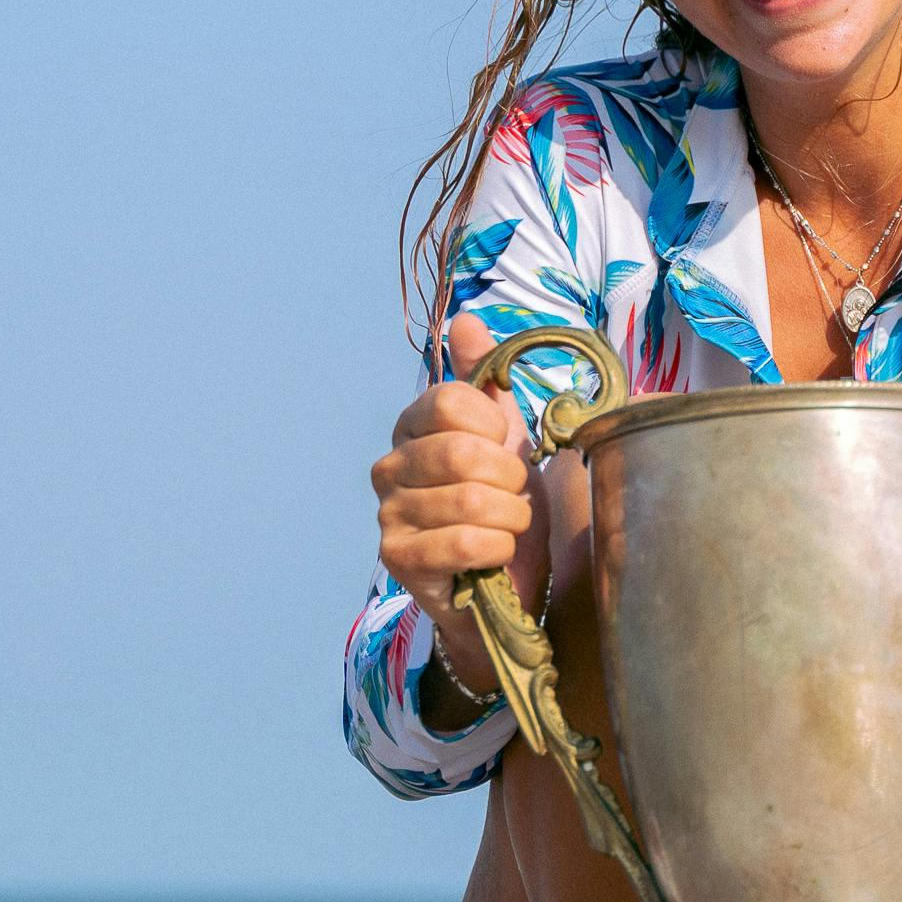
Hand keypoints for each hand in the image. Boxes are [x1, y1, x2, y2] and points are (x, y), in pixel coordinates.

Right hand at [370, 313, 549, 697]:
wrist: (504, 581)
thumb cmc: (502, 502)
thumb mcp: (506, 434)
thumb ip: (485, 376)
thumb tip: (465, 320)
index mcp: (412, 426)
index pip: (450, 400)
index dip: (494, 426)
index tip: (505, 448)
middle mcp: (388, 466)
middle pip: (462, 452)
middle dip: (510, 478)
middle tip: (513, 495)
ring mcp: (387, 514)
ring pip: (470, 501)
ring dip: (510, 517)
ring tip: (508, 525)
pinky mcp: (397, 559)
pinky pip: (466, 543)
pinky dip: (499, 548)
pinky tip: (497, 554)